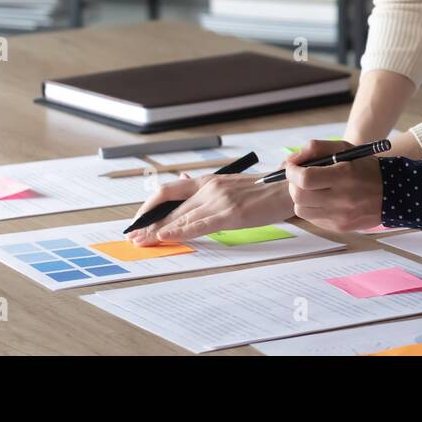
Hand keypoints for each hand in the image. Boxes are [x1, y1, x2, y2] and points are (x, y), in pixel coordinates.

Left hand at [126, 172, 292, 243]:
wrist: (289, 189)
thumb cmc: (262, 191)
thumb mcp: (229, 184)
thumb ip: (205, 187)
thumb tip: (183, 181)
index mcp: (208, 180)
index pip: (168, 191)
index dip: (149, 206)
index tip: (138, 220)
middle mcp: (210, 188)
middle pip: (171, 207)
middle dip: (148, 223)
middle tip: (132, 236)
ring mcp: (220, 200)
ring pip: (181, 217)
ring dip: (158, 231)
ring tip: (142, 241)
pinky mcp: (231, 214)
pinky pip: (200, 225)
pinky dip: (179, 231)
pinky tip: (166, 236)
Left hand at [283, 139, 382, 232]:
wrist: (394, 193)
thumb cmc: (366, 167)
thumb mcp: (345, 149)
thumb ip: (316, 148)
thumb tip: (291, 160)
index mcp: (344, 176)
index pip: (305, 178)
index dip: (292, 172)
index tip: (292, 167)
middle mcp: (342, 199)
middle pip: (299, 196)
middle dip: (293, 184)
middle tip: (299, 177)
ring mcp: (340, 216)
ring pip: (301, 210)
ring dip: (300, 198)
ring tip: (312, 189)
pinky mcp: (340, 227)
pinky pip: (313, 219)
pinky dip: (311, 208)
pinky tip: (323, 200)